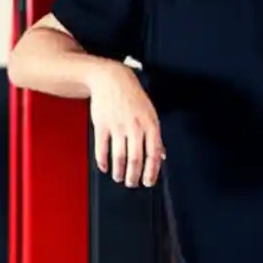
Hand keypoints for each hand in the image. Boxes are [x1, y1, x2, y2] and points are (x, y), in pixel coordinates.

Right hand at [87, 63, 164, 187]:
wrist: (111, 79)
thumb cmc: (132, 96)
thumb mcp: (150, 113)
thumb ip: (155, 135)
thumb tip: (161, 155)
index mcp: (150, 123)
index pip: (153, 153)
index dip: (151, 171)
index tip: (149, 182)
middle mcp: (135, 126)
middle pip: (136, 158)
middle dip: (134, 175)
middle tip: (132, 183)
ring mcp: (117, 126)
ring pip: (119, 156)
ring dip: (119, 171)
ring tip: (119, 177)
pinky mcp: (102, 125)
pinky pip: (102, 148)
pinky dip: (103, 161)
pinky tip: (105, 167)